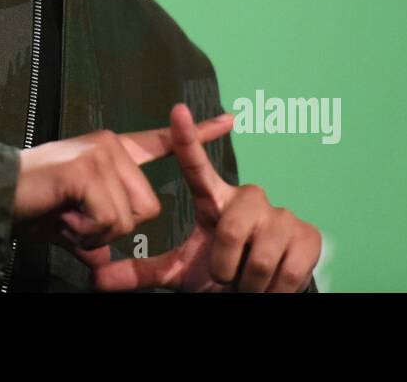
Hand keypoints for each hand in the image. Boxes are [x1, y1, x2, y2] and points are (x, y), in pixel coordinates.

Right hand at [12, 114, 236, 260]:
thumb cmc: (30, 205)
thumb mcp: (73, 221)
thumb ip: (96, 234)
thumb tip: (103, 265)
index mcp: (111, 152)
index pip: (160, 142)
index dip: (196, 134)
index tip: (229, 120)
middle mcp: (110, 146)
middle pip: (148, 208)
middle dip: (114, 229)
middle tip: (75, 219)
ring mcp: (100, 154)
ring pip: (131, 218)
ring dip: (97, 232)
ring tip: (66, 215)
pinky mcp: (88, 169)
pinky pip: (110, 220)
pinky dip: (87, 232)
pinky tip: (64, 216)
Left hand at [83, 103, 320, 291]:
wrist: (266, 295)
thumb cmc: (221, 274)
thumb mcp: (181, 274)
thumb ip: (142, 272)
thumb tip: (98, 281)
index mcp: (216, 202)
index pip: (196, 166)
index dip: (187, 137)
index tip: (177, 110)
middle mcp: (249, 198)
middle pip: (231, 228)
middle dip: (225, 264)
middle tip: (226, 276)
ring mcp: (281, 214)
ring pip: (258, 256)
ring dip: (248, 283)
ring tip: (247, 282)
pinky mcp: (308, 235)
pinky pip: (287, 270)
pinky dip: (275, 290)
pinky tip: (273, 286)